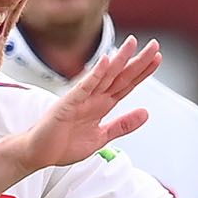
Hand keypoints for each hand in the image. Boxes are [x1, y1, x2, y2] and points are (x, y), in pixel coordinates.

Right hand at [19, 37, 161, 170]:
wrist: (40, 153)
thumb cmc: (64, 144)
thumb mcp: (102, 137)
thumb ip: (122, 125)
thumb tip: (145, 113)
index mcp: (102, 105)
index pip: (126, 85)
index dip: (142, 72)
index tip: (157, 59)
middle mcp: (94, 98)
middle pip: (120, 76)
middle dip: (138, 61)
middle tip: (154, 45)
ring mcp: (81, 98)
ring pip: (105, 76)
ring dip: (119, 60)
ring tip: (133, 44)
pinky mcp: (68, 103)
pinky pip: (85, 86)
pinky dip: (95, 74)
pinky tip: (106, 61)